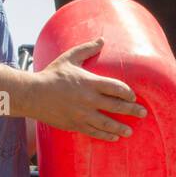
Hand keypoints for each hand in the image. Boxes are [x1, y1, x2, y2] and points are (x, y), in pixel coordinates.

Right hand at [29, 38, 144, 140]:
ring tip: (130, 131)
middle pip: (116, 106)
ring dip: (120, 128)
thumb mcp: (69, 58)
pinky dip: (105, 136)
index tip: (133, 96)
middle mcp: (88, 100)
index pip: (116, 88)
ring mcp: (82, 114)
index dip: (127, 93)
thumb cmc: (51, 74)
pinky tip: (114, 137)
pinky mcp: (75, 125)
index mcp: (89, 82)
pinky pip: (94, 132)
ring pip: (107, 124)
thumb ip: (87, 49)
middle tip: (143, 114)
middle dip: (132, 111)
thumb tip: (102, 40)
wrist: (32, 94)